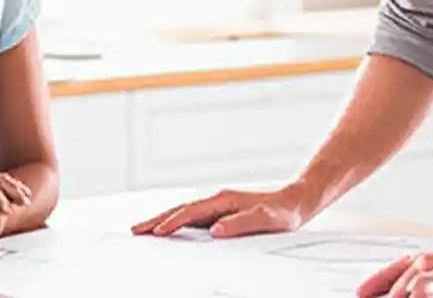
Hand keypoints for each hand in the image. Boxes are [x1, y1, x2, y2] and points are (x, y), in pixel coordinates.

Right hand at [131, 185, 312, 238]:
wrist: (296, 202)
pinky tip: (171, 230)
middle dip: (157, 219)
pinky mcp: (222, 213)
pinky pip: (193, 218)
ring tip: (144, 230)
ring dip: (164, 220)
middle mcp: (218, 200)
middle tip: (135, 230)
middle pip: (181, 209)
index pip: (191, 212)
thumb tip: (215, 231)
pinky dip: (177, 223)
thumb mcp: (266, 219)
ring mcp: (219, 206)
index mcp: (224, 200)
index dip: (173, 222)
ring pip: (185, 212)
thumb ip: (241, 224)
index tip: (156, 232)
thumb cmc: (283, 212)